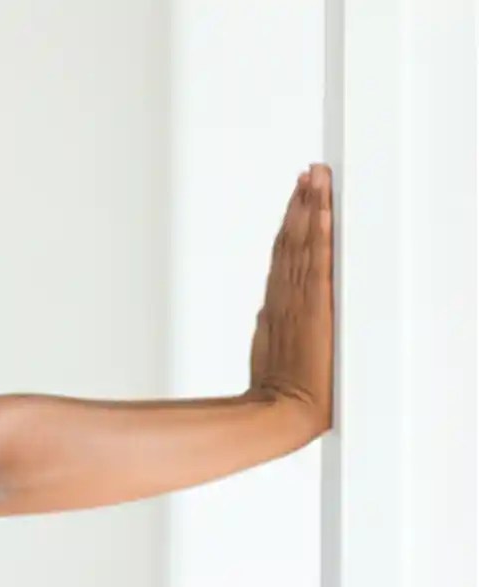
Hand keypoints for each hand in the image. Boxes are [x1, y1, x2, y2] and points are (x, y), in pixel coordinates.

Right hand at [248, 163, 333, 435]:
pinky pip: (318, 262)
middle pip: (295, 238)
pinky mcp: (316, 306)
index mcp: (279, 302)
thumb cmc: (279, 387)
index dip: (292, 220)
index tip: (298, 194)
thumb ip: (272, 322)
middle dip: (303, 202)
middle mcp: (288, 294)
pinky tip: (323, 211)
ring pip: (306, 243)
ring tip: (316, 178)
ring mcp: (301, 298)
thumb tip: (269, 308)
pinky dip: (320, 235)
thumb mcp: (271, 346)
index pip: (286, 251)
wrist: (284, 409)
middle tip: (310, 171)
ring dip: (312, 208)